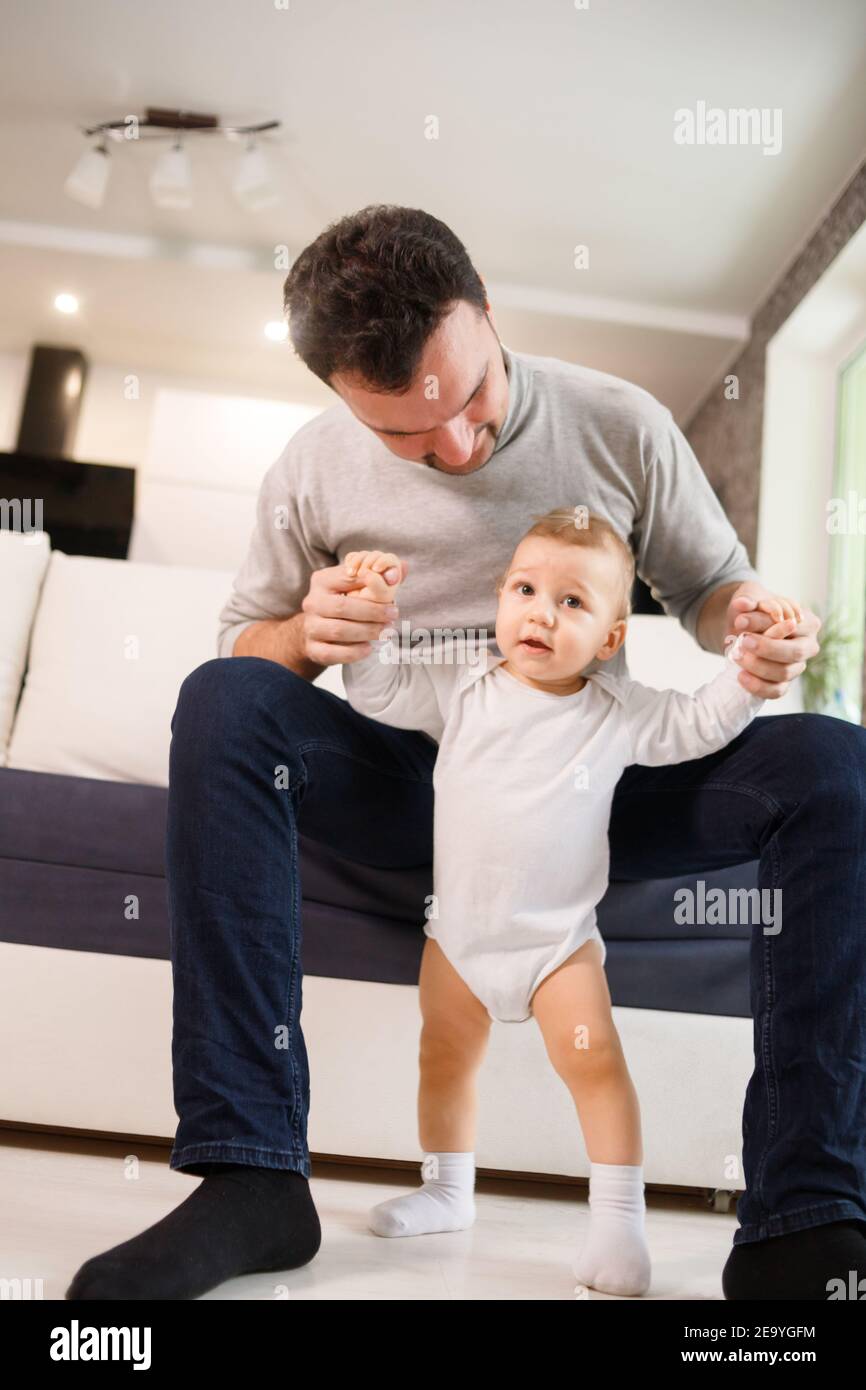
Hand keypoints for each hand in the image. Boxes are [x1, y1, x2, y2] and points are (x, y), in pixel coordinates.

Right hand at [299, 553, 407, 666]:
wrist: (316, 629)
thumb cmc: (342, 602)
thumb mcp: (355, 586)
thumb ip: (378, 577)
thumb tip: (401, 568)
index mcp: (322, 581)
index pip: (347, 578)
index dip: (371, 584)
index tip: (393, 592)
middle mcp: (312, 602)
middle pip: (343, 607)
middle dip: (372, 612)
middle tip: (393, 615)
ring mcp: (310, 627)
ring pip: (338, 631)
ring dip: (366, 632)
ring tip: (385, 631)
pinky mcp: (312, 648)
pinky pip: (332, 653)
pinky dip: (353, 652)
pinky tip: (368, 648)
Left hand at [726, 581, 821, 699]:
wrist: (743, 627)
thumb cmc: (754, 609)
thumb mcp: (750, 597)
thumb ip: (748, 599)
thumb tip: (742, 604)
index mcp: (807, 621)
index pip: (793, 626)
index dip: (767, 625)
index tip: (740, 621)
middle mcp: (808, 645)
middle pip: (796, 652)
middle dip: (768, 649)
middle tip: (743, 642)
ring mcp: (798, 666)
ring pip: (785, 673)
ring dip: (759, 667)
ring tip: (737, 656)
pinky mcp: (784, 683)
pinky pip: (776, 691)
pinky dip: (758, 687)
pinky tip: (741, 676)